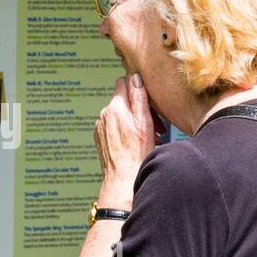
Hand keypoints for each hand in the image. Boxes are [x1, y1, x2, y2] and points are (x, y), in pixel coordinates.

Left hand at [94, 73, 155, 208]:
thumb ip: (139, 96)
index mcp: (115, 107)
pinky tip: (137, 143)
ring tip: (149, 137)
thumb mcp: (144, 121)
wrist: (123, 179)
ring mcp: (101, 128)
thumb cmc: (137, 153)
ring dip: (134, 122)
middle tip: (156, 125)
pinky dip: (126, 132)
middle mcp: (104, 115)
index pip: (124, 82)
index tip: (149, 101)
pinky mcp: (100, 139)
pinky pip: (114, 128)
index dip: (138, 89)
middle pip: (124, 101)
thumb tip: (135, 77)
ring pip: (120, 115)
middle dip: (140, 109)